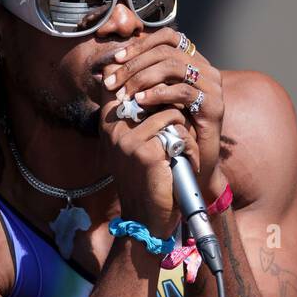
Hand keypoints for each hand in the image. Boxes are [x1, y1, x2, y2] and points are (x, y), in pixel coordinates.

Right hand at [98, 92, 198, 240]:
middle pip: (154, 92)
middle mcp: (114, 127)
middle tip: (177, 137)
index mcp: (108, 121)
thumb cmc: (146, 178)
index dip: (148, 78)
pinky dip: (189, 146)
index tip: (164, 91)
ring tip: (180, 154)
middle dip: (174, 110)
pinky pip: (178, 130)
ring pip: (171, 112)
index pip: (124, 80)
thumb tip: (152, 81)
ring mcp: (128, 139)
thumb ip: (136, 112)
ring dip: (184, 133)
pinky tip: (184, 163)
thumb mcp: (134, 142)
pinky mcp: (146, 152)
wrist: (146, 218)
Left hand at [102, 28, 224, 182]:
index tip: (116, 59)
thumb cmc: (168, 131)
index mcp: (193, 62)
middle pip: (166, 52)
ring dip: (143, 78)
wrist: (189, 165)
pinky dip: (158, 94)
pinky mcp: (213, 105)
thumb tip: (108, 67)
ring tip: (125, 93)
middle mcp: (206, 69)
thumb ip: (137, 81)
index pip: (167, 38)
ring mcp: (212, 86)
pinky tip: (140, 102)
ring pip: (173, 67)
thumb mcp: (150, 101)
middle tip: (113, 82)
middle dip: (134, 65)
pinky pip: (183, 92)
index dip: (140, 45)